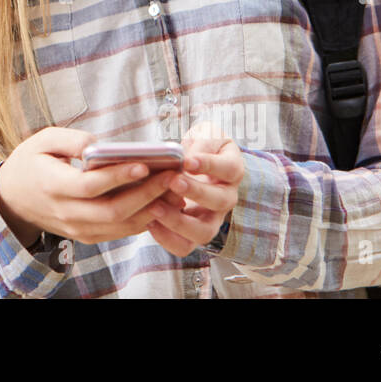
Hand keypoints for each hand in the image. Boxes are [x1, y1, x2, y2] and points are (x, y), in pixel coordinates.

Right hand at [0, 127, 182, 246]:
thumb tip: (100, 145)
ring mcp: (76, 228)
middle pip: (112, 210)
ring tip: (173, 189)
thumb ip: (71, 139)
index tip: (143, 163)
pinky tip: (159, 202)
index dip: (118, 176)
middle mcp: (65, 212)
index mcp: (52, 185)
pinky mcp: (85, 235)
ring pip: (120, 225)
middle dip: (146, 194)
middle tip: (170, 176)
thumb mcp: (42, 140)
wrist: (12, 198)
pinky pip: (118, 231)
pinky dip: (142, 220)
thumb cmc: (30, 162)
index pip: (90, 186)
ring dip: (150, 209)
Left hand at [145, 120, 243, 256]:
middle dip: (195, 192)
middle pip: (219, 202)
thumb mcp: (203, 136)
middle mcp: (226, 197)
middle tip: (173, 181)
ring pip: (204, 232)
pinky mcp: (193, 233)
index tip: (187, 160)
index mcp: (232, 171)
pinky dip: (166, 238)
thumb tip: (182, 156)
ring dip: (178, 221)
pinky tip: (148, 221)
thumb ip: (197, 144)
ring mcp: (212, 218)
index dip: (209, 165)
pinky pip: (185, 245)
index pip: (229, 169)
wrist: (195, 165)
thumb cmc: (200, 148)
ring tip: (155, 206)